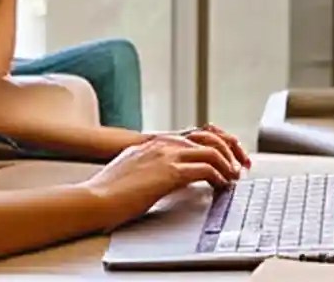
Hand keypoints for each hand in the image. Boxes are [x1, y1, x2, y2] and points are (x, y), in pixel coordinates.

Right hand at [82, 135, 242, 230]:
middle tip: (238, 167)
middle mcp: (164, 143)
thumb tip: (162, 172)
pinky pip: (206, 169)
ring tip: (232, 178)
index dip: (216, 146)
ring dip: (227, 165)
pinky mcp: (170, 172)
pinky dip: (219, 177)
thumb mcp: (131, 167)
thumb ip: (149, 162)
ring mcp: (167, 156)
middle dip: (229, 151)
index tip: (226, 158)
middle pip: (210, 138)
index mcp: (155, 141)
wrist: (94, 198)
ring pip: (212, 152)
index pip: (196, 136)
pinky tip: (221, 185)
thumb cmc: (108, 190)